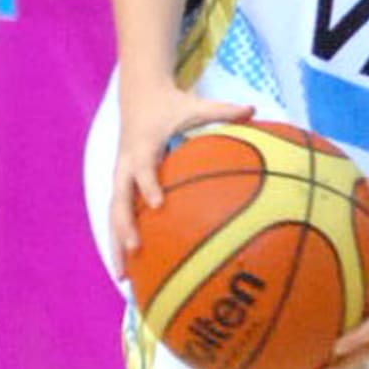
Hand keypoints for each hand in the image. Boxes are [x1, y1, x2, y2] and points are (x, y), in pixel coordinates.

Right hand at [112, 89, 255, 270]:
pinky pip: (118, 216)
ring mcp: (120, 175)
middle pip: (120, 198)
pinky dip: (119, 241)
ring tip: (123, 276)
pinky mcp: (120, 184)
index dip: (149, 184)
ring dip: (115, 244)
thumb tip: (254, 109)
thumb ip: (223, 110)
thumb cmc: (171, 103)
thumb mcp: (195, 104)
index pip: (144, 167)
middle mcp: (127, 163)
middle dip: (125, 225)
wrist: (137, 92)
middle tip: (136, 249)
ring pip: (114, 214)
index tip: (159, 204)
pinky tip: (128, 270)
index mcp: (144, 145)